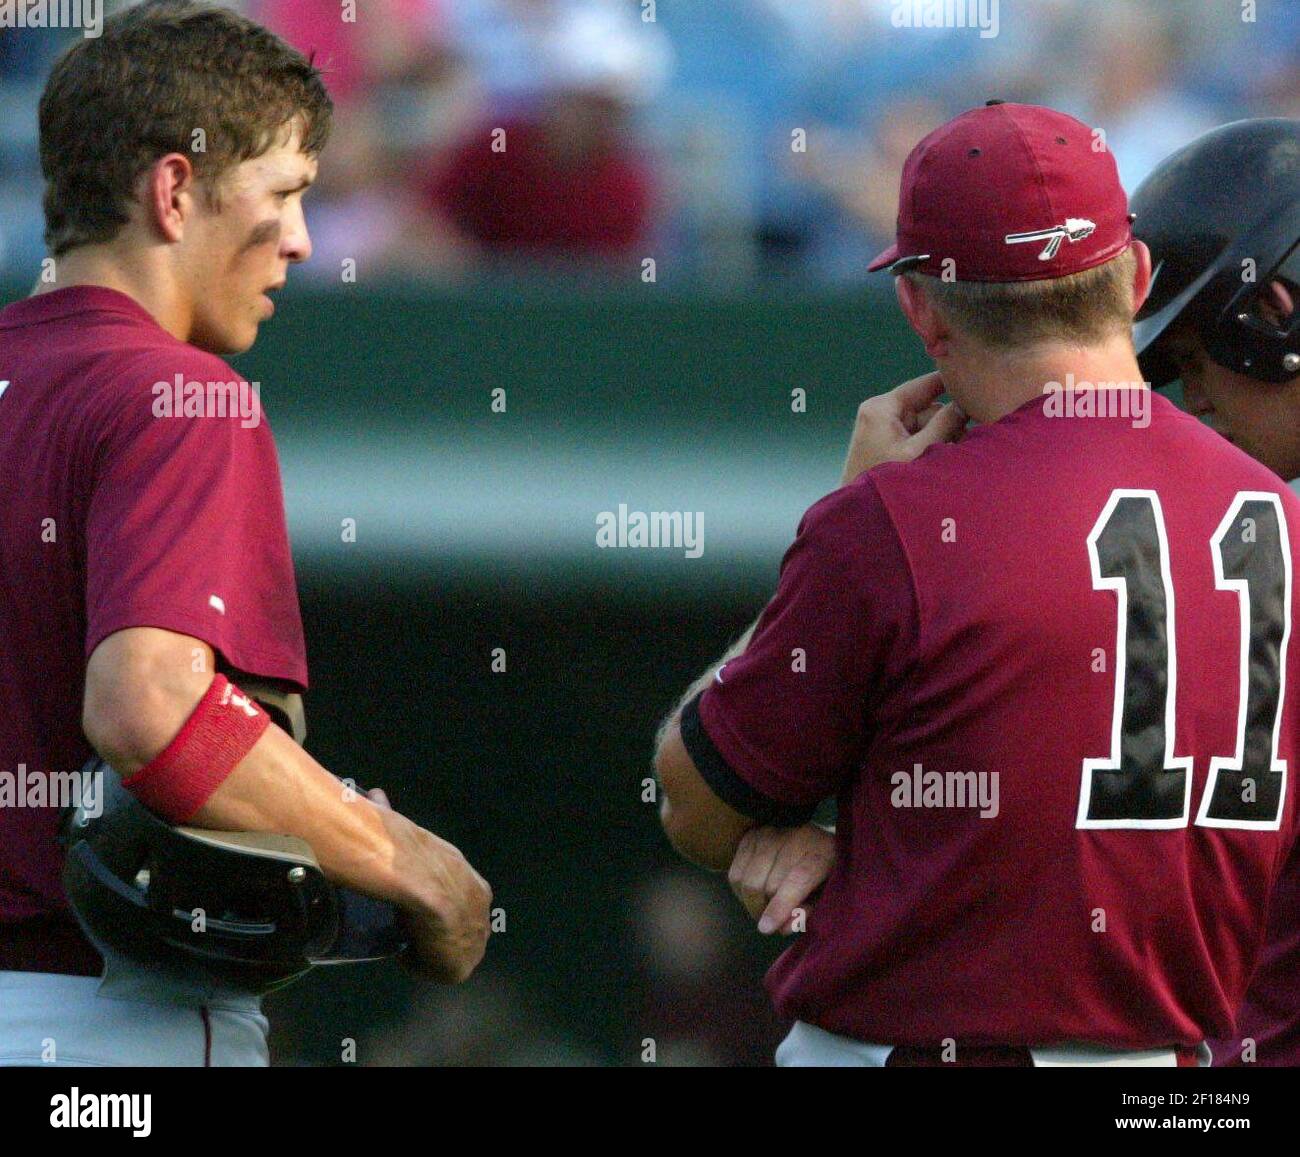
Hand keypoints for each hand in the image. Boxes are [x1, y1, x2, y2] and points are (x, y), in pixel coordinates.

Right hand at [368, 786, 492, 982]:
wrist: (416, 878)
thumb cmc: (402, 849)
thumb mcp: (399, 824)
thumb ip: (390, 815)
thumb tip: (374, 794)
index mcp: (471, 879)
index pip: (460, 896)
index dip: (437, 903)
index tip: (414, 906)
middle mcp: (480, 907)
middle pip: (461, 925)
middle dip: (438, 929)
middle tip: (410, 929)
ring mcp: (475, 935)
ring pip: (453, 949)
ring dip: (431, 949)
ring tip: (406, 943)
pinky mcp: (462, 963)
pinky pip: (443, 971)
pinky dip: (423, 967)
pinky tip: (405, 957)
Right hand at [728, 824, 835, 934]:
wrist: (810, 835)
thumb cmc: (822, 870)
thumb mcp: (824, 893)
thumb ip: (806, 911)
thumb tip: (781, 929)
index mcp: (819, 855)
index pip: (797, 880)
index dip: (780, 906)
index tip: (766, 928)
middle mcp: (792, 840)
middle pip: (768, 885)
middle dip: (765, 910)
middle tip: (770, 920)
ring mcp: (767, 836)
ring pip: (747, 880)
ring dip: (750, 902)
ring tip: (761, 906)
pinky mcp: (749, 837)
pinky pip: (735, 873)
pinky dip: (740, 891)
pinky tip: (752, 893)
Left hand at [841, 371, 966, 484]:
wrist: (857, 518)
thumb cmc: (884, 486)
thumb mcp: (919, 452)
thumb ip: (944, 425)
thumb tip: (964, 405)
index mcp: (882, 408)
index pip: (923, 385)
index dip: (950, 382)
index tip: (976, 380)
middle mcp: (881, 413)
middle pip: (928, 408)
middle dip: (948, 425)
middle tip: (963, 443)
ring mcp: (883, 430)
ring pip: (926, 425)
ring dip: (942, 440)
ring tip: (950, 459)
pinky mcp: (887, 446)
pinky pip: (917, 439)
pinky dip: (931, 449)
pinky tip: (940, 464)